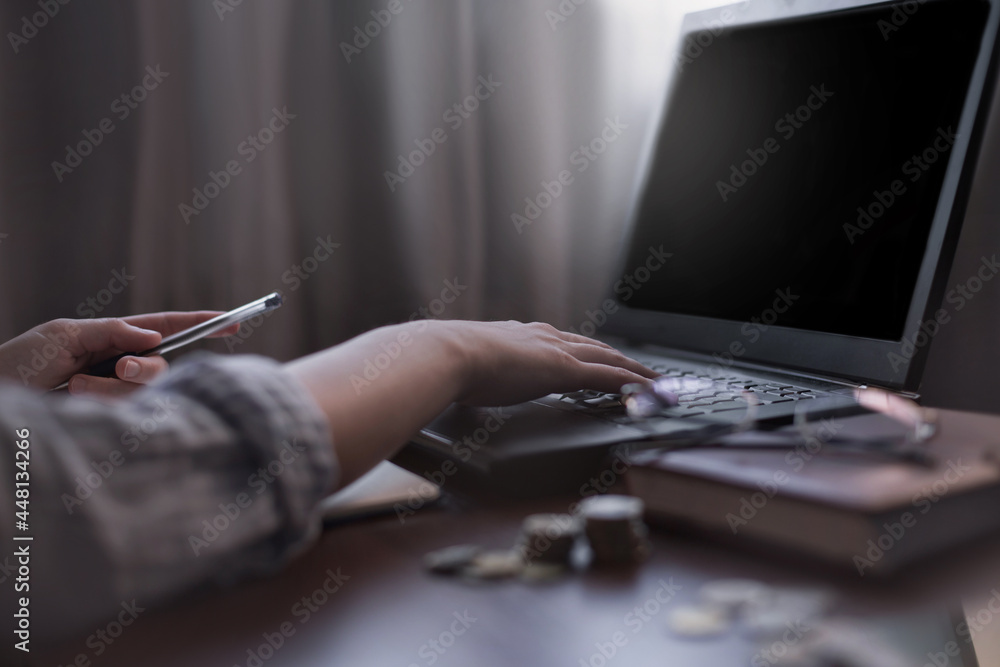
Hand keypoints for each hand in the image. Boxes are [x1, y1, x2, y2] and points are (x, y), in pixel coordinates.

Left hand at [0, 312, 237, 395]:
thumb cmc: (20, 363)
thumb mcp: (64, 336)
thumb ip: (111, 332)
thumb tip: (155, 336)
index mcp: (113, 338)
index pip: (165, 327)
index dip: (199, 324)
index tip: (231, 322)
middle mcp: (119, 367)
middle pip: (159, 366)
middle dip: (144, 368)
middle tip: (118, 369)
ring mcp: (114, 395)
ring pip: (141, 393)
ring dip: (108, 390)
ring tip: (74, 388)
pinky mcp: (107, 420)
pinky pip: (126, 414)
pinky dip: (103, 405)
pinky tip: (76, 401)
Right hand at [287, 319, 656, 485]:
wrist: (436, 353)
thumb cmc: (433, 364)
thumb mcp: (445, 373)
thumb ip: (445, 383)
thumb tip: (419, 398)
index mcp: (510, 338)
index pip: (552, 342)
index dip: (573, 350)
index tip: (585, 357)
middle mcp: (536, 338)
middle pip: (587, 345)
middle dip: (611, 356)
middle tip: (633, 367)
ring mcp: (551, 351)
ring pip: (605, 358)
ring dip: (632, 369)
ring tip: (654, 380)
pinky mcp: (562, 368)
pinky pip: (608, 376)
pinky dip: (632, 382)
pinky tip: (650, 390)